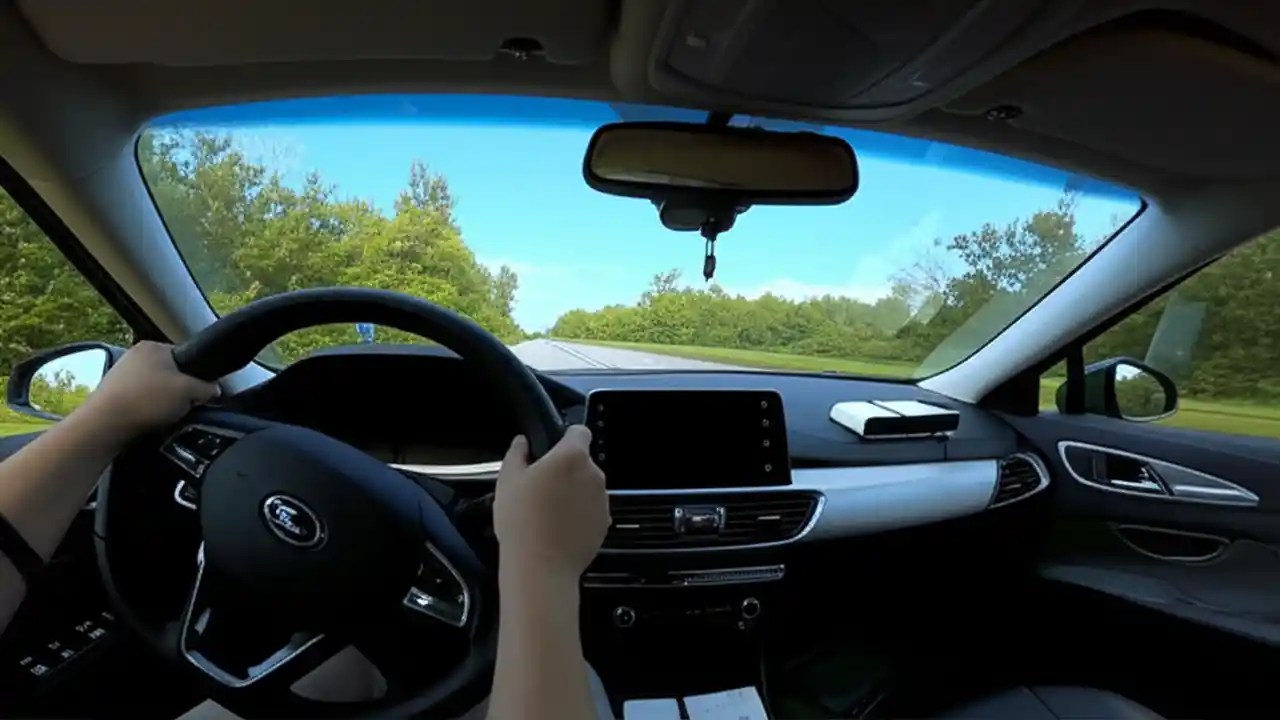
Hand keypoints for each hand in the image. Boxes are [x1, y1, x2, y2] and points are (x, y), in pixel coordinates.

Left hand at [81, 341, 218, 436]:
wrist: (105, 423)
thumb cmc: (148, 400)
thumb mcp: (190, 392)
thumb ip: (208, 388)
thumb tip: (215, 390)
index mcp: (154, 346)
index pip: (186, 358)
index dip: (197, 377)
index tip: (200, 395)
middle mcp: (135, 354)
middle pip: (170, 373)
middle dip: (179, 390)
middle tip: (184, 407)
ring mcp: (120, 372)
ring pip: (155, 387)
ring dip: (162, 400)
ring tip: (165, 416)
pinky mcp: (111, 391)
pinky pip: (139, 398)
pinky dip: (146, 408)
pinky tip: (148, 420)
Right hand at [493, 426, 609, 581]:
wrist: (540, 567)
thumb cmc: (520, 519)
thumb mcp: (508, 481)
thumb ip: (517, 454)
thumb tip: (522, 442)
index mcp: (572, 457)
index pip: (580, 432)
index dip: (567, 438)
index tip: (552, 452)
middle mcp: (594, 474)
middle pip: (583, 462)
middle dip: (567, 470)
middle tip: (542, 488)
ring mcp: (603, 500)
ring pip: (588, 487)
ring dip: (575, 493)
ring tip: (549, 513)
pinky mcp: (605, 523)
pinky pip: (592, 510)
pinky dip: (581, 515)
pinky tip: (560, 529)